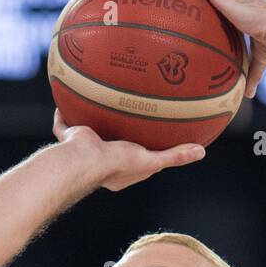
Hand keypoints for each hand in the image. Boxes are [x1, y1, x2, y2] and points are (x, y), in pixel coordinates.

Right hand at [52, 109, 204, 192]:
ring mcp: (85, 148)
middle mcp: (102, 160)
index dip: (145, 150)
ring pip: (89, 131)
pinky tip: (66, 96)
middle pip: (112, 143)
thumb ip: (175, 156)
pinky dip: (64, 114)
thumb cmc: (117, 164)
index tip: (154, 139)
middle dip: (118, 133)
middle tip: (128, 118)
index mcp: (121, 170)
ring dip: (93, 120)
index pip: (136, 160)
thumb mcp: (152, 159)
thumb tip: (201, 152)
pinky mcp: (71, 137)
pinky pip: (65, 123)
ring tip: (100, 102)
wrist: (85, 160)